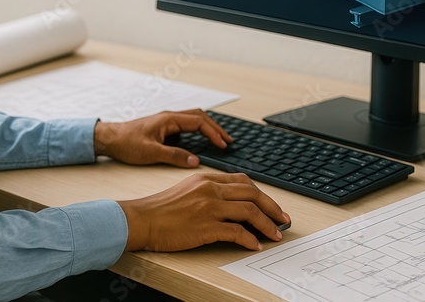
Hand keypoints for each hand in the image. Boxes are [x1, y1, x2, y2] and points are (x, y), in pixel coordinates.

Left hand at [93, 109, 232, 167]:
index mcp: (169, 119)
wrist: (109, 138)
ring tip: (220, 140)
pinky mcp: (164, 128)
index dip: (213, 133)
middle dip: (216, 128)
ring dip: (208, 128)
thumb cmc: (126, 143)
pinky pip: (186, 125)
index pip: (198, 122)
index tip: (223, 145)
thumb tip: (195, 161)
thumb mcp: (151, 153)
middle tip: (228, 141)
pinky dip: (198, 131)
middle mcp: (170, 117)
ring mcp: (167, 121)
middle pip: (200, 117)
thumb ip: (174, 156)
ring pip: (194, 119)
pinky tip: (202, 141)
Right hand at [118, 173, 289, 251]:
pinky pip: (236, 232)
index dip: (261, 194)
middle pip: (252, 193)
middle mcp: (210, 189)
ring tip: (275, 235)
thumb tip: (231, 204)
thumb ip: (208, 191)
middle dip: (272, 207)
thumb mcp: (187, 189)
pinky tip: (254, 246)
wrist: (142, 219)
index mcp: (206, 178)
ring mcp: (208, 207)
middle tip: (282, 219)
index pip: (243, 181)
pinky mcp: (205, 226)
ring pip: (249, 211)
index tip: (271, 205)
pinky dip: (249, 239)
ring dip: (266, 224)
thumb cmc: (161, 209)